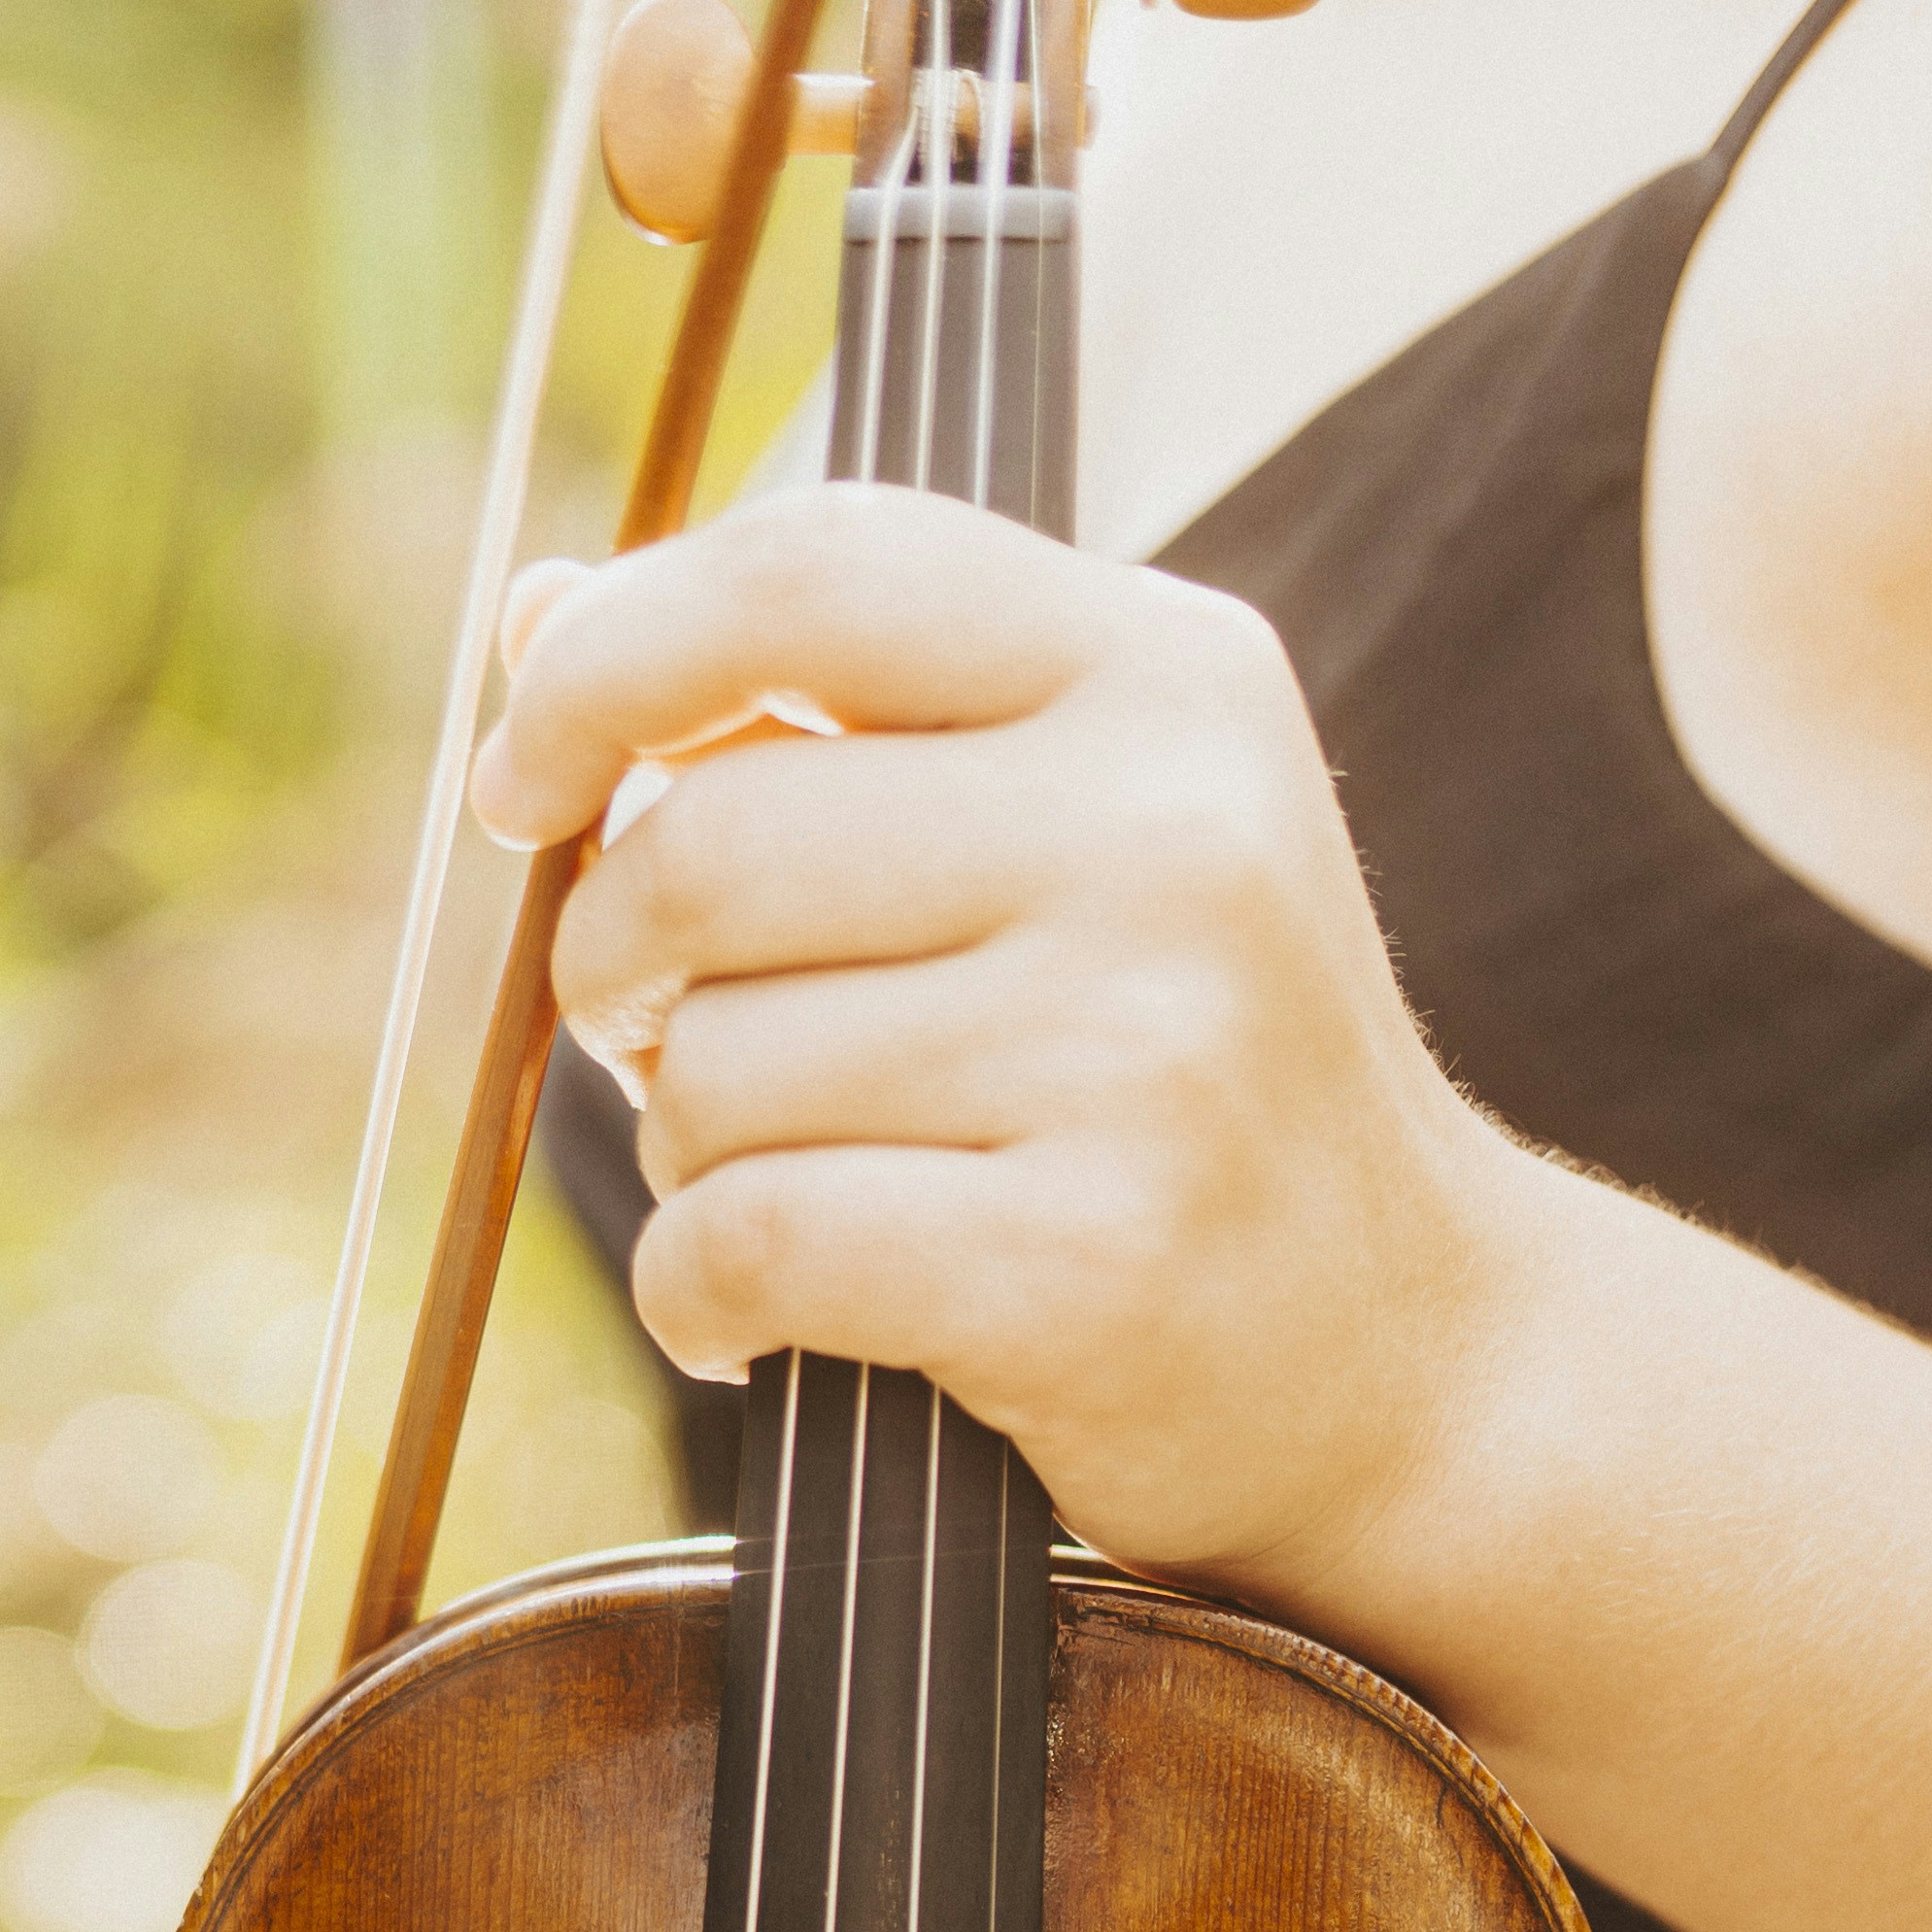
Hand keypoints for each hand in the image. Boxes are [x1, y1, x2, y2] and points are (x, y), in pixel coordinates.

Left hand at [473, 492, 1537, 1621]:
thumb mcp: (1064, 839)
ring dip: (688, 1153)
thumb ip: (816, 721)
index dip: (608, 666)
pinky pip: (747, 1241)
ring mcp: (1144, 1051)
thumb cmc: (1180, 1087)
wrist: (1408, 1358)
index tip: (523, 783)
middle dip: (620, 971)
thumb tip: (538, 617)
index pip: (811, 572)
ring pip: (714, 1067)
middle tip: (668, 1047)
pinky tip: (753, 1320)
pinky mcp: (1085, 1264)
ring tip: (803, 1189)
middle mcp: (1173, 834)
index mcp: (1164, 673)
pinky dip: (696, 1297)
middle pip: (709, 849)